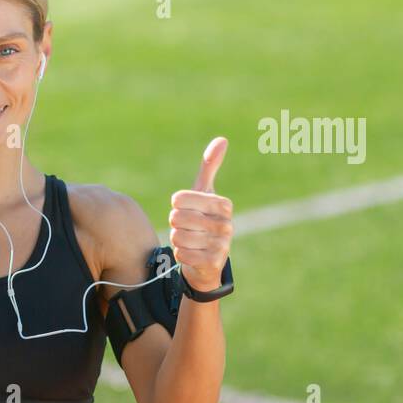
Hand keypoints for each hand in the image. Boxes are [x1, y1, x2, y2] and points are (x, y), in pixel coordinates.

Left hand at [168, 137, 232, 293]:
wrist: (208, 261)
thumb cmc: (203, 221)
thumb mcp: (205, 194)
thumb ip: (209, 167)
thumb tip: (222, 139)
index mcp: (223, 205)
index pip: (179, 199)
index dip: (177, 207)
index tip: (188, 211)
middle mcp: (226, 224)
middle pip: (176, 218)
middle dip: (176, 225)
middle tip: (188, 229)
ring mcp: (222, 245)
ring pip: (177, 237)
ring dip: (178, 240)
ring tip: (191, 241)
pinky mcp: (213, 262)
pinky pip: (181, 253)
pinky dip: (181, 254)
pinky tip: (192, 254)